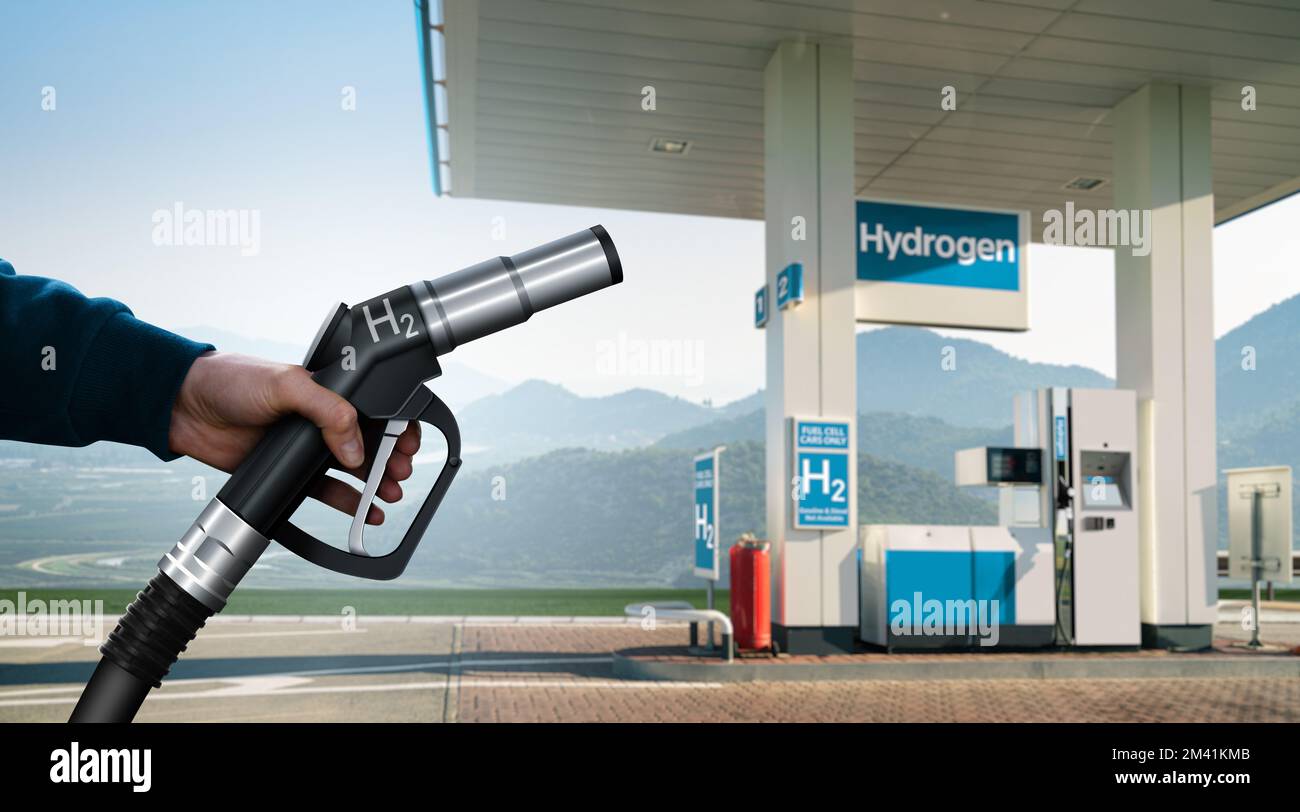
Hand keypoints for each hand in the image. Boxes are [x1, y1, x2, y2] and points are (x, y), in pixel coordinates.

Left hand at [168, 352, 420, 524]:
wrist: (186, 408)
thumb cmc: (232, 380)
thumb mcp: (286, 384)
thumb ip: (327, 409)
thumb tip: (354, 447)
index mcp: (330, 391)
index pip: (376, 407)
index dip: (397, 425)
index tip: (408, 442)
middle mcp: (323, 419)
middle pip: (371, 442)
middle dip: (392, 458)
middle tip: (399, 472)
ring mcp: (308, 447)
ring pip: (354, 469)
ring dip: (376, 483)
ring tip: (389, 494)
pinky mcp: (290, 472)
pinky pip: (327, 491)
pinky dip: (349, 503)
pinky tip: (366, 511)